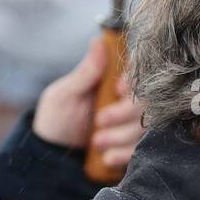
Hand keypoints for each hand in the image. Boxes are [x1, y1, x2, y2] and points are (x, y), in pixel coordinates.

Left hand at [32, 37, 144, 170]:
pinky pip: (141, 150)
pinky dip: (124, 155)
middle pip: (147, 102)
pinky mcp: (133, 147)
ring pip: (146, 128)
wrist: (52, 154)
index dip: (133, 81)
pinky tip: (107, 157)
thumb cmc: (56, 119)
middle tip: (99, 121)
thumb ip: (86, 72)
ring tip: (96, 142)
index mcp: (113, 82)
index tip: (117, 88)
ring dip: (120, 137)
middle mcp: (128, 102)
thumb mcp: (64, 94)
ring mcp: (133, 126)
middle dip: (123, 114)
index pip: (138, 74)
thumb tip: (98, 41)